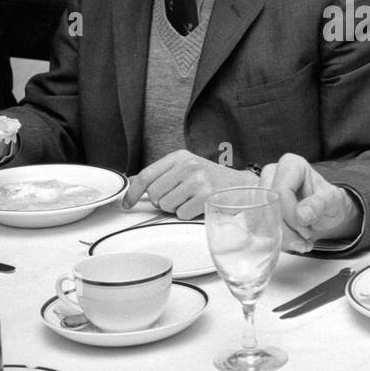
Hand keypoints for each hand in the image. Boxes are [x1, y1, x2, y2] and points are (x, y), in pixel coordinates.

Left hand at [123, 151, 256, 216]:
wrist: (241, 185)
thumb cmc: (211, 178)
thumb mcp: (186, 168)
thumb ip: (162, 174)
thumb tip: (134, 184)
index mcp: (180, 157)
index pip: (147, 175)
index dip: (133, 192)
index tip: (128, 203)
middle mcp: (188, 166)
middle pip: (155, 194)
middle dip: (162, 201)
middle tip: (177, 197)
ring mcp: (198, 181)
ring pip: (167, 205)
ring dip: (176, 208)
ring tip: (191, 200)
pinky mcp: (206, 197)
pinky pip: (181, 214)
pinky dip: (188, 213)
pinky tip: (199, 205)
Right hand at [259, 153, 361, 251]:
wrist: (323, 212)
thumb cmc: (328, 202)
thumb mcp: (333, 202)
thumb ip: (320, 204)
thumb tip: (301, 215)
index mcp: (291, 164)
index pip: (281, 190)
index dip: (290, 214)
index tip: (306, 230)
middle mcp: (271, 173)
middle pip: (267, 205)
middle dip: (285, 229)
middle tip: (304, 240)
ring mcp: (260, 190)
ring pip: (260, 219)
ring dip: (281, 237)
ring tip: (301, 242)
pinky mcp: (256, 207)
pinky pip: (258, 227)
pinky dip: (276, 239)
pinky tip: (292, 241)